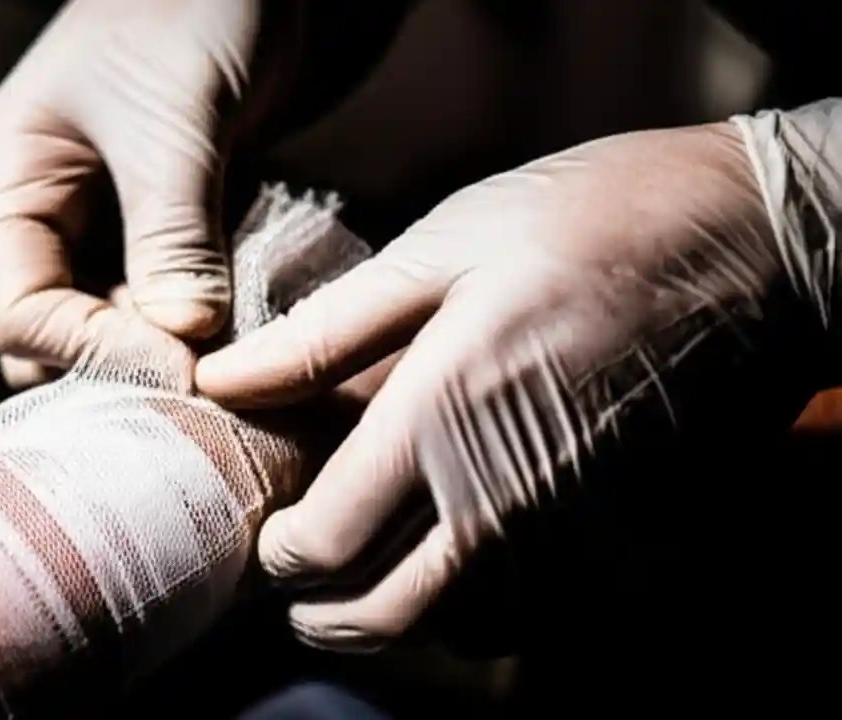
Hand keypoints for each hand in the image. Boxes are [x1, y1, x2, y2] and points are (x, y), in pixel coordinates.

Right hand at [0, 0, 407, 387]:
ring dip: (176, 352)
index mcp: (13, 182)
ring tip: (236, 369)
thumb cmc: (193, 7)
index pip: (19, 312)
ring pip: (124, 326)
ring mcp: (114, 223)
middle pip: (62, 335)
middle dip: (125, 365)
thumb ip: (173, 232)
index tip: (179, 370)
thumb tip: (183, 344)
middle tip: (204, 385)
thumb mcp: (173, 120)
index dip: (90, 353)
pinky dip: (211, 323)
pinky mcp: (175, 226)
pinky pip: (177, 299)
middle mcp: (53, 213)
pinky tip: (255, 333)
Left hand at [195, 101, 841, 650]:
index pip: (324, 542)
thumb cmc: (591, 221)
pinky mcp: (636, 543)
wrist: (758, 240)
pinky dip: (486, 605)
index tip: (272, 527)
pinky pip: (540, 615)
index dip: (278, 552)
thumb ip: (325, 332)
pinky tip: (470, 547)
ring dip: (404, 611)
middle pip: (382, 620)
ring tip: (381, 559)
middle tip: (304, 575)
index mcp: (441, 420)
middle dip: (322, 613)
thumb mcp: (442, 247)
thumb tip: (223, 378)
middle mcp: (506, 501)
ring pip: (461, 630)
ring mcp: (579, 535)